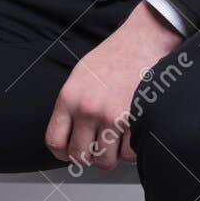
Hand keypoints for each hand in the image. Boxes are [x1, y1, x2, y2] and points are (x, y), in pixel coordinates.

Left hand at [45, 2, 183, 171]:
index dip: (63, 153)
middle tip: (99, 148)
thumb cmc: (116, 55)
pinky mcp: (134, 120)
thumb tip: (70, 133)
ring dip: (113, 156)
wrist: (145, 39)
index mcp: (69, 97)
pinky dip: (132, 150)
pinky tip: (132, 135)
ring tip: (118, 141)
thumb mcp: (81, 75)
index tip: (71, 153)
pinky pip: (129, 153)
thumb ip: (72, 104)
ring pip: (105, 160)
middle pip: (80, 156)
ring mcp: (111, 116)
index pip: (54, 141)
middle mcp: (87, 109)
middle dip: (90, 157)